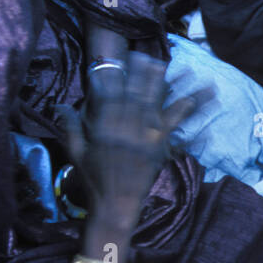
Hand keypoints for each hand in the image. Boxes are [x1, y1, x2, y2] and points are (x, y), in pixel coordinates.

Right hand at [57, 52, 201, 231]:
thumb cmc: (93, 180)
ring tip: (179, 69)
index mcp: (104, 128)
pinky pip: (178, 129)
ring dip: (169, 86)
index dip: (114, 74)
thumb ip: (70, 126)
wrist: (113, 206)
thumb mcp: (76, 152)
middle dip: (143, 73)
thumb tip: (58, 105)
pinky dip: (191, 114)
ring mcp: (145, 138)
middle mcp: (126, 129)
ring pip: (158, 105)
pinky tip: (204, 99)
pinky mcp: (160, 149)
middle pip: (136, 94)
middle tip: (150, 56)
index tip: (120, 59)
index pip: (109, 94)